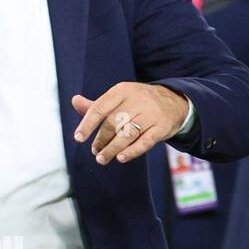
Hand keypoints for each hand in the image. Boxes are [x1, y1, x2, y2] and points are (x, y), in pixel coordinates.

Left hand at [72, 83, 189, 164]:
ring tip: (102, 158)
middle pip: (113, 123)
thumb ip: (97, 105)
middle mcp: (138, 100)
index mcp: (122, 90)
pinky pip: (145, 141)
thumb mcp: (118, 98)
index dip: (87, 124)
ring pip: (128, 134)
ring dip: (112, 148)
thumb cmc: (137, 102)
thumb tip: (74, 101)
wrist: (173, 102)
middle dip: (101, 140)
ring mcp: (151, 113)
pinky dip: (132, 151)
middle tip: (94, 151)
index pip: (100, 108)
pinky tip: (120, 158)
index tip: (78, 138)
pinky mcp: (162, 127)